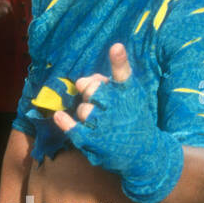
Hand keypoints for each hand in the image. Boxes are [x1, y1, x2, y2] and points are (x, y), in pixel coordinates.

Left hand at [52, 43, 183, 202]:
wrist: (145, 154)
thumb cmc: (135, 121)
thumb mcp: (132, 98)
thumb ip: (110, 84)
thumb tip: (81, 81)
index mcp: (130, 95)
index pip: (123, 74)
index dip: (119, 60)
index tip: (116, 48)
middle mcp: (118, 108)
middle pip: (92, 90)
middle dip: (89, 91)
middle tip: (96, 100)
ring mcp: (105, 126)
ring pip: (83, 110)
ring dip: (85, 112)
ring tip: (98, 120)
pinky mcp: (94, 142)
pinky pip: (74, 128)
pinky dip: (64, 122)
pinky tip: (58, 116)